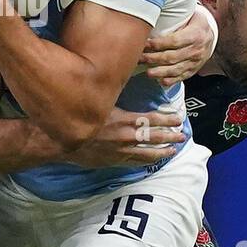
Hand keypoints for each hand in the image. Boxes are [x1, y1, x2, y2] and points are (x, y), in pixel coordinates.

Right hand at [66, 107, 184, 167]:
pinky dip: (146, 161)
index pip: (152, 119)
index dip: (167, 119)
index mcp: (124, 120)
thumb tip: (123, 84)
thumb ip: (114, 97)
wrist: (64, 141)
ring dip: (162, 152)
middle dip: (170, 136)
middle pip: (154, 137)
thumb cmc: (80, 117)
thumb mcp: (99, 102)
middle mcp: (126, 136)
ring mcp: (121, 151)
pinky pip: (134, 162)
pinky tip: (152, 160)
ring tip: (172, 151)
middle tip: (182, 136)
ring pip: (147, 153)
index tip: (178, 118)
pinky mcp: (114, 161)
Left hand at [143, 5, 218, 86]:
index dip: (158, 44)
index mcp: (195, 35)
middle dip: (154, 58)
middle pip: (172, 57)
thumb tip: (157, 9)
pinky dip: (171, 80)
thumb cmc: (195, 23)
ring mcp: (195, 62)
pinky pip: (182, 77)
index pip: (174, 41)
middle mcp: (196, 50)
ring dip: (160, 72)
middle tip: (140, 58)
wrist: (210, 36)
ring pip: (176, 69)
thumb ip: (177, 16)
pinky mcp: (193, 70)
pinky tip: (161, 81)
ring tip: (148, 72)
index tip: (145, 43)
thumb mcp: (192, 15)